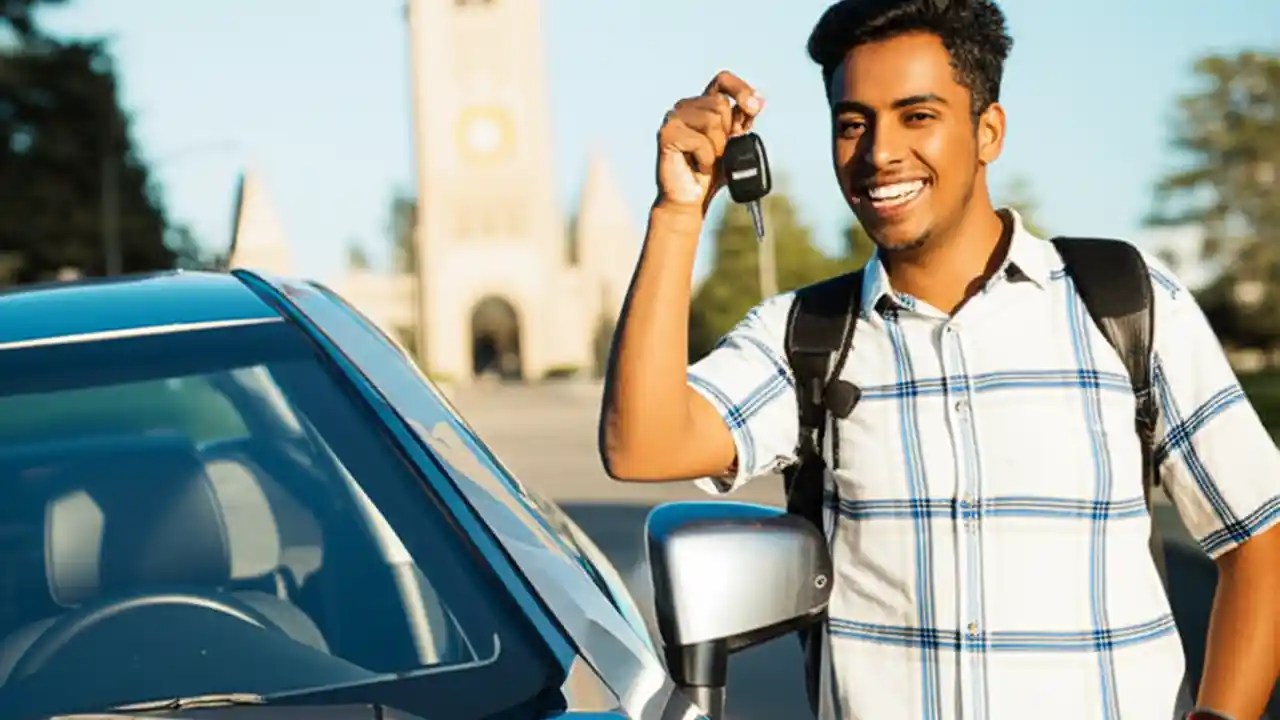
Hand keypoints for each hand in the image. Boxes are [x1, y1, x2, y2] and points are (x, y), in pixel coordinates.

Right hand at [653, 70, 764, 216]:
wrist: (690, 200)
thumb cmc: (711, 173)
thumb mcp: (735, 144)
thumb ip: (743, 122)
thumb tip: (757, 102)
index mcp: (703, 105)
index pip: (722, 81)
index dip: (740, 89)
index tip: (755, 108)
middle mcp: (686, 106)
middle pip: (721, 105)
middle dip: (727, 133)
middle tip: (718, 153)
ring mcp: (674, 118)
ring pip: (712, 121)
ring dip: (717, 148)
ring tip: (706, 161)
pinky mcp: (667, 135)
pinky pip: (700, 141)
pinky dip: (706, 159)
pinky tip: (698, 166)